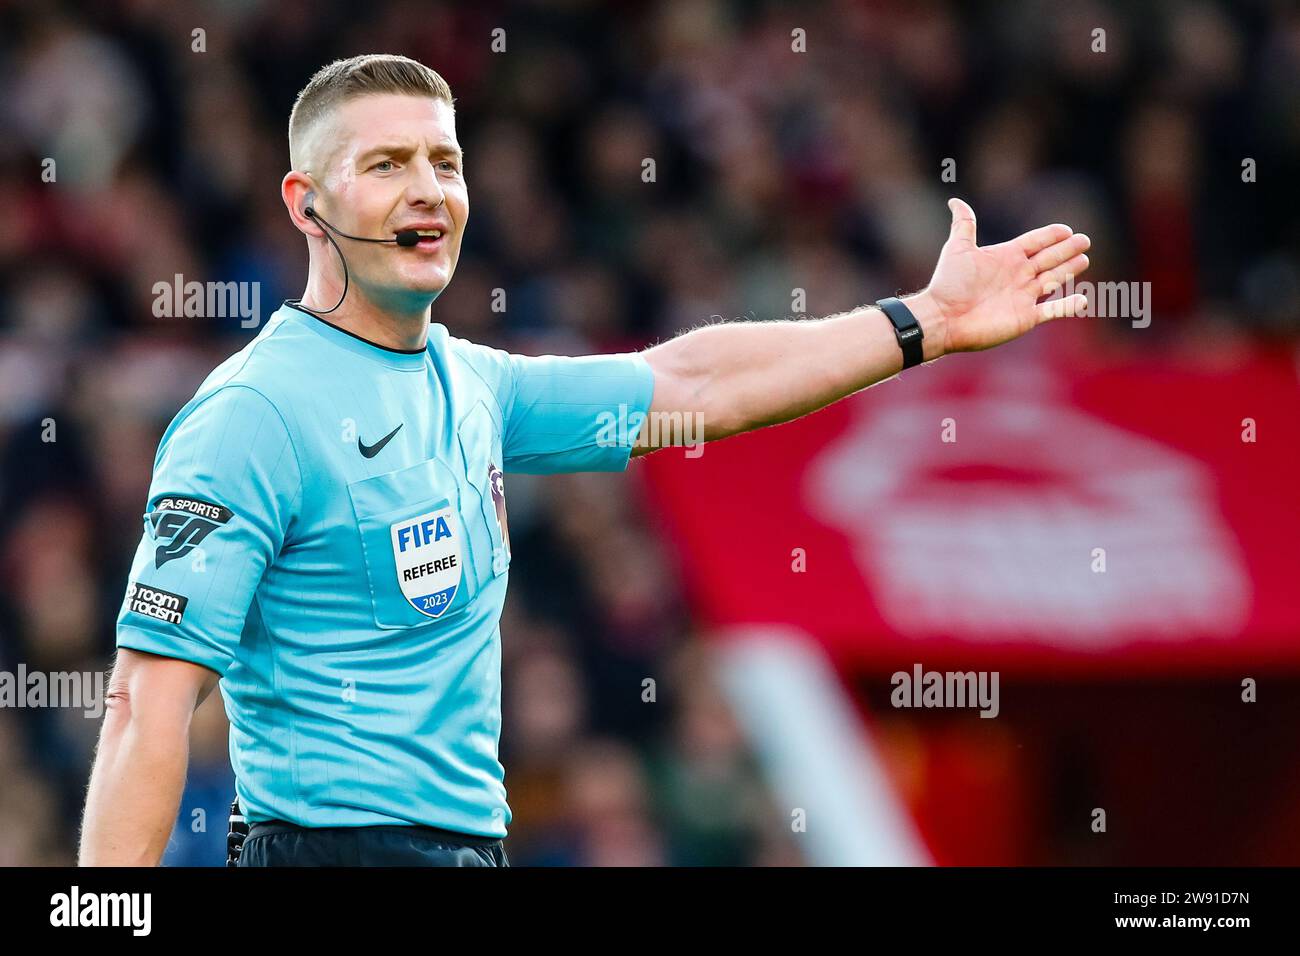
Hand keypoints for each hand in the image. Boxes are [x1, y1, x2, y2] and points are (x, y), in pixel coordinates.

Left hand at [917, 198, 1091, 355]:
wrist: (942, 318)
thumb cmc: (948, 284)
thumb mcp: (957, 249)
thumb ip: (964, 224)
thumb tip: (954, 201)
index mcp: (1006, 257)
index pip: (1035, 242)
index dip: (1050, 236)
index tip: (1066, 229)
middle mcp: (1017, 275)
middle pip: (1048, 259)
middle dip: (1066, 250)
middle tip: (1084, 240)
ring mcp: (1023, 296)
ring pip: (1053, 280)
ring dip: (1069, 270)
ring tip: (1084, 259)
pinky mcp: (1025, 317)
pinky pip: (1052, 311)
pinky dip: (1067, 306)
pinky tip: (1082, 301)